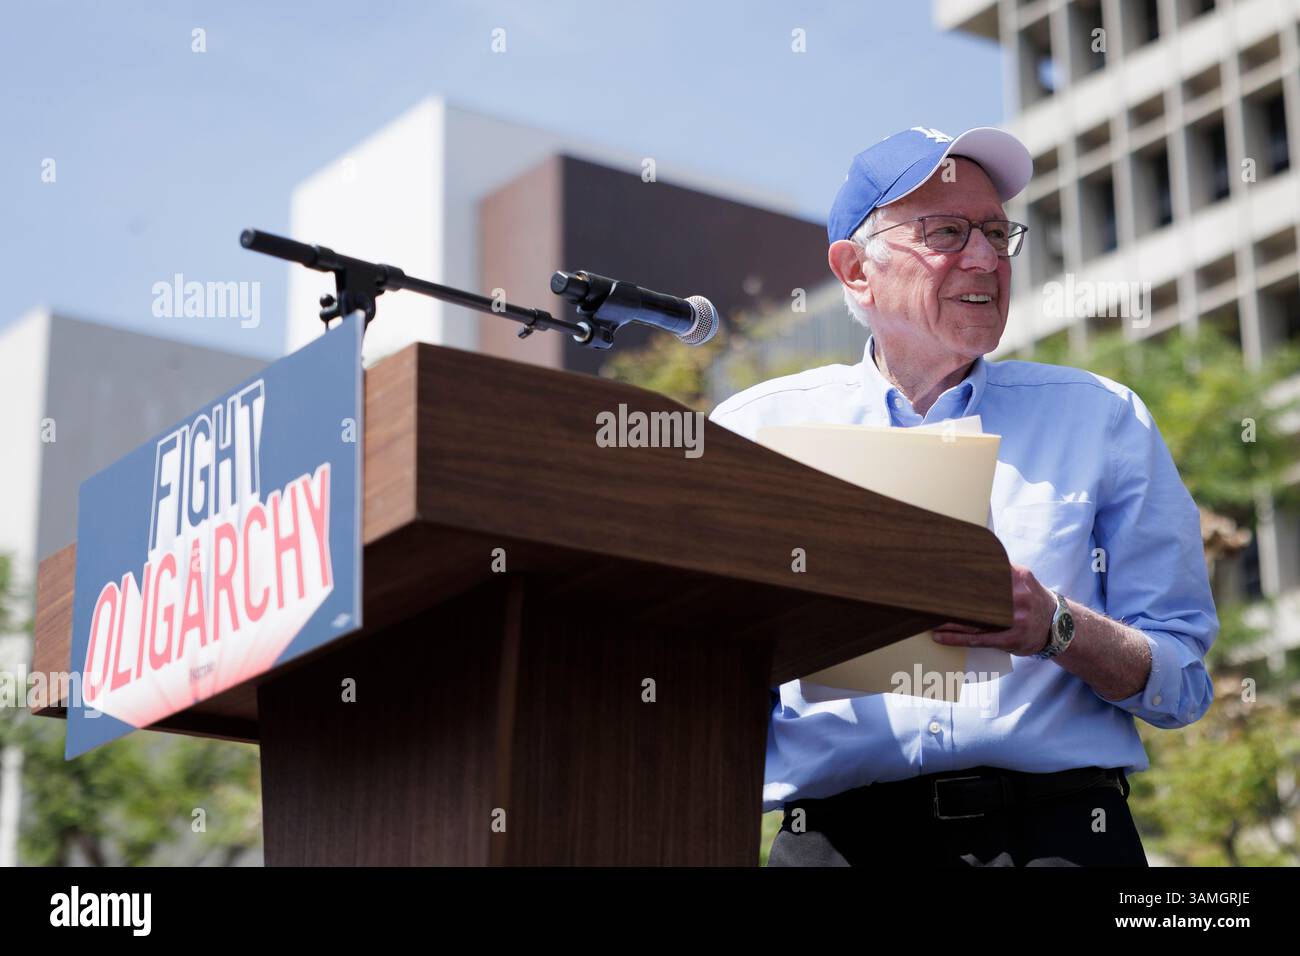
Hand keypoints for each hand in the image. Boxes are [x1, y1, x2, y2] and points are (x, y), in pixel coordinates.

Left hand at [931, 562, 1057, 656]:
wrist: (1060, 628)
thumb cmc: (1032, 600)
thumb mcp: (1023, 579)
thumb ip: (1002, 569)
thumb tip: (972, 551)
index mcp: (1018, 577)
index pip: (986, 570)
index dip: (960, 570)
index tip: (938, 568)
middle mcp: (1016, 597)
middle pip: (974, 595)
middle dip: (949, 596)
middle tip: (924, 593)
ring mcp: (1013, 620)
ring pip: (971, 618)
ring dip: (945, 619)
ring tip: (924, 616)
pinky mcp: (1008, 639)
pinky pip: (976, 638)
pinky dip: (954, 637)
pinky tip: (938, 635)